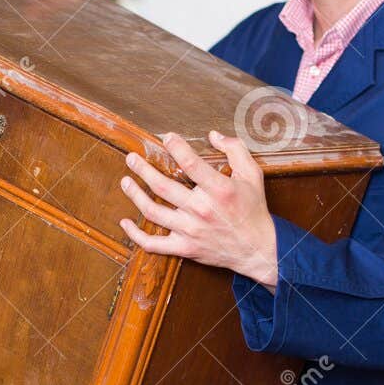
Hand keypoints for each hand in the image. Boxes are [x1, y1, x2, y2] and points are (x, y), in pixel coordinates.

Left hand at [119, 130, 279, 289]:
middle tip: (131, 158)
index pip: (190, 163)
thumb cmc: (254, 209)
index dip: (176, 147)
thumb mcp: (252, 175)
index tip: (166, 137)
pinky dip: (135, 235)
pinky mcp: (185, 248)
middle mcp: (201, 210)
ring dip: (134, 194)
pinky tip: (125, 222)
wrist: (259, 249)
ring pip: (153, 212)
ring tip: (125, 180)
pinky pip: (153, 244)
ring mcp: (191, 231)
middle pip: (162, 186)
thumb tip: (213, 135)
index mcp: (219, 190)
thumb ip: (235, 150)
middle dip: (142, 169)